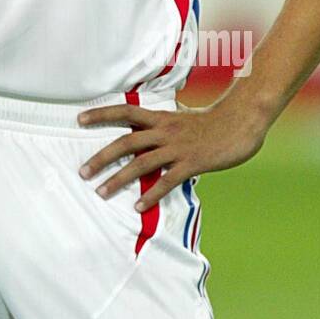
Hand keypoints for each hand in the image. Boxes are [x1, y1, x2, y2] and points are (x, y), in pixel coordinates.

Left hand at [76, 96, 271, 211]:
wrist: (240, 121)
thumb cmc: (212, 121)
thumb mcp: (182, 117)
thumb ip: (164, 122)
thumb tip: (149, 125)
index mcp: (160, 117)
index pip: (124, 111)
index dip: (101, 114)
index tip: (79, 119)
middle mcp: (164, 131)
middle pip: (125, 142)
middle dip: (101, 157)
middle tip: (82, 171)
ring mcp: (176, 148)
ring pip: (140, 163)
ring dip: (118, 179)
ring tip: (101, 192)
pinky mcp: (191, 164)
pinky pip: (166, 181)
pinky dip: (150, 195)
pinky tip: (137, 207)